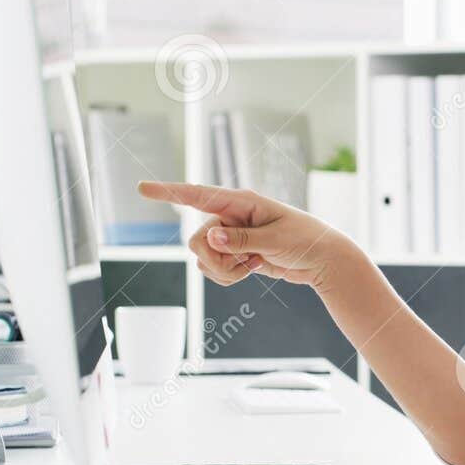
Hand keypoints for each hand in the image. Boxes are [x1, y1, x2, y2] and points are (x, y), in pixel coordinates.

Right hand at [137, 181, 357, 291]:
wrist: (323, 260)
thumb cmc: (305, 240)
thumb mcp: (276, 240)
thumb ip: (241, 239)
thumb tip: (209, 237)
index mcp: (242, 202)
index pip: (198, 195)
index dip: (168, 192)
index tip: (142, 188)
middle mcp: (230, 216)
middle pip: (196, 240)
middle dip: (217, 258)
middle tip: (248, 260)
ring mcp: (230, 236)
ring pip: (202, 258)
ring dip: (226, 270)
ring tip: (256, 264)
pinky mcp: (233, 254)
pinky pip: (212, 270)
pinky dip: (229, 276)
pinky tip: (253, 269)